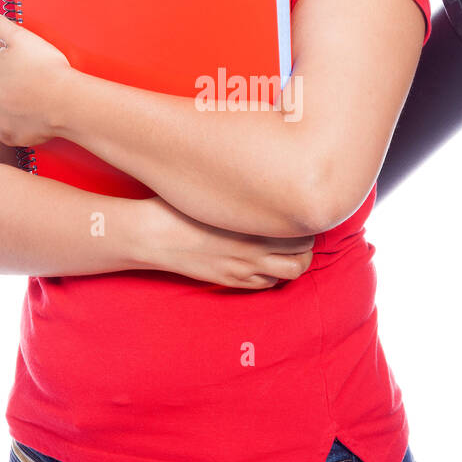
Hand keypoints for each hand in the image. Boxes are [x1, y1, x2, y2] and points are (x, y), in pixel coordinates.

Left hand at [0, 7, 72, 147]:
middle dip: (12, 86)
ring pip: (3, 110)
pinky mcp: (10, 136)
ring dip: (16, 105)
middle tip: (36, 82)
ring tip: (39, 99)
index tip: (31, 65)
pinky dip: (19, 126)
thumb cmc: (45, 67)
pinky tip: (34, 118)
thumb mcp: (20, 36)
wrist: (66, 101)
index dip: (14, 64)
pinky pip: (10, 131)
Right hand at [144, 196, 315, 289]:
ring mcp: (244, 268)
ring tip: (287, 250)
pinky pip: (266, 285)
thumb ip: (249, 190)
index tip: (299, 213)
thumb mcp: (219, 190)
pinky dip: (273, 275)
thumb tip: (268, 177)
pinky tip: (264, 262)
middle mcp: (256, 249)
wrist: (154, 235)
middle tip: (297, 232)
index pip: (304, 229)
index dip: (306, 222)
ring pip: (291, 273)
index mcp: (256, 222)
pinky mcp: (231, 280)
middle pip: (304, 254)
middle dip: (306, 244)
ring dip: (295, 262)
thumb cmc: (182, 205)